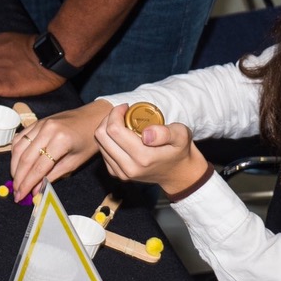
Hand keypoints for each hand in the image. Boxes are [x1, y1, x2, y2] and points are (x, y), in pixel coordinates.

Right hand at [10, 101, 111, 201]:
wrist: (93, 117)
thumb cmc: (88, 141)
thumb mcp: (75, 162)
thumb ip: (54, 175)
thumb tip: (36, 190)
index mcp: (60, 141)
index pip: (38, 167)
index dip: (27, 184)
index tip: (20, 196)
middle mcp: (47, 130)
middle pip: (25, 158)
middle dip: (18, 178)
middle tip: (16, 192)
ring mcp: (40, 124)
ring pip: (19, 148)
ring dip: (14, 166)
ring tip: (15, 180)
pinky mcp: (36, 122)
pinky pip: (20, 138)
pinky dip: (15, 152)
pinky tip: (16, 163)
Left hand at [94, 103, 209, 195]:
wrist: (177, 173)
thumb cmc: (179, 150)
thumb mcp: (181, 136)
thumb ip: (166, 133)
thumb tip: (146, 134)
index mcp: (143, 158)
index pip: (114, 129)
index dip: (116, 113)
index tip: (127, 107)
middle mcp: (129, 167)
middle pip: (102, 136)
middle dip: (108, 118)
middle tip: (122, 113)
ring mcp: (121, 173)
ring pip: (99, 143)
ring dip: (107, 128)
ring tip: (122, 122)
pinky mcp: (116, 173)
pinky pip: (102, 151)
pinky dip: (107, 139)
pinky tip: (120, 135)